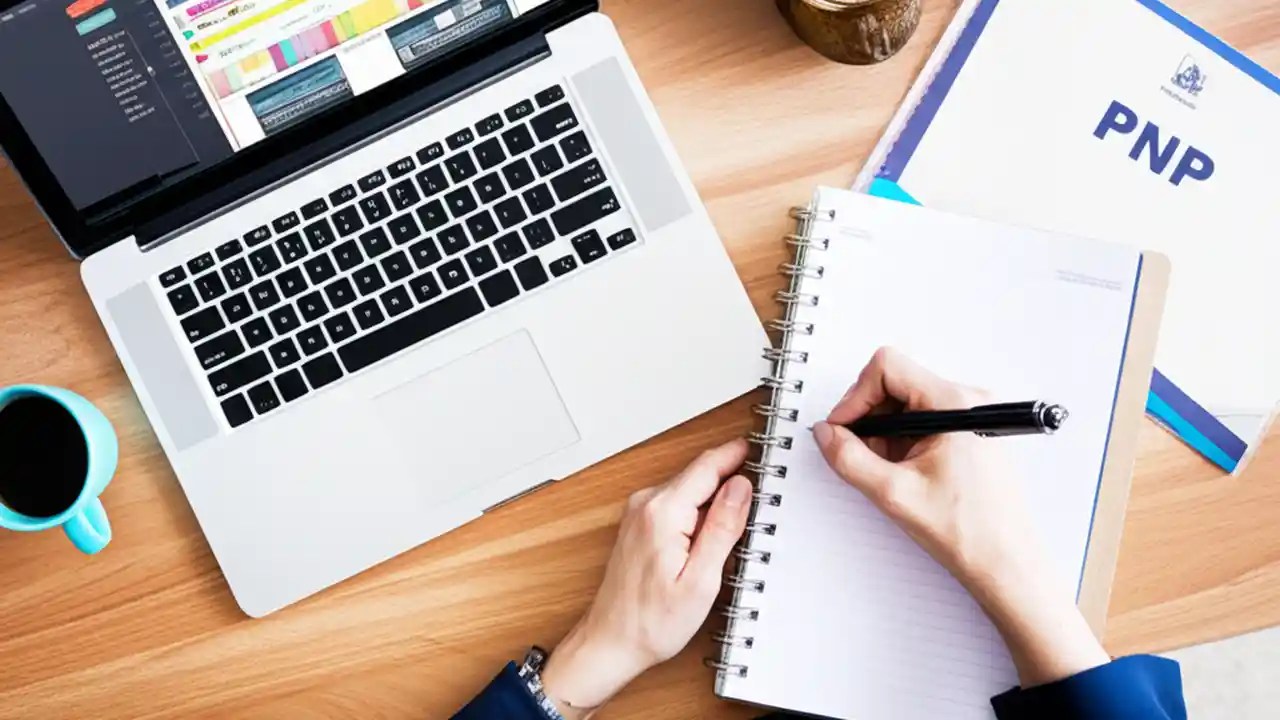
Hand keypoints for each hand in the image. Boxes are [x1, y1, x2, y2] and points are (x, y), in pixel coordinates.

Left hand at [541, 439, 752, 716]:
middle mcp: (646, 504)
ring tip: (736, 527)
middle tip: (759, 497)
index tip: (760, 450)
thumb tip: (740, 488)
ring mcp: (639, 512)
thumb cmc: (651, 622)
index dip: (737, 455)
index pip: (707, 466)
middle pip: (699, 474)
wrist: (612, 641)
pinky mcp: (638, 523)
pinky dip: (698, 511)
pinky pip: (676, 503)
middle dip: (730, 479)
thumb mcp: (701, 580)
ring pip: (688, 489)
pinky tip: (708, 539)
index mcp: (662, 513)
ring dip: (714, 499)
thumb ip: (722, 528)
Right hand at [812, 348, 1107, 686]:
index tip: (843, 428)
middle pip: (896, 383)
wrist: (1006, 564)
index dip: (856, 396)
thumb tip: (825, 434)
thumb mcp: (894, 493)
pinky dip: (902, 443)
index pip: (888, 367)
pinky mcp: (969, 434)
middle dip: (868, 417)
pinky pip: (922, 422)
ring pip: (907, 404)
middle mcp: (967, 401)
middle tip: (859, 454)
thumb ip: (849, 458)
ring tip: (887, 472)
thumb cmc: (968, 531)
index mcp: (954, 404)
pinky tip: (905, 475)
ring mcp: (970, 417)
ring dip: (885, 433)